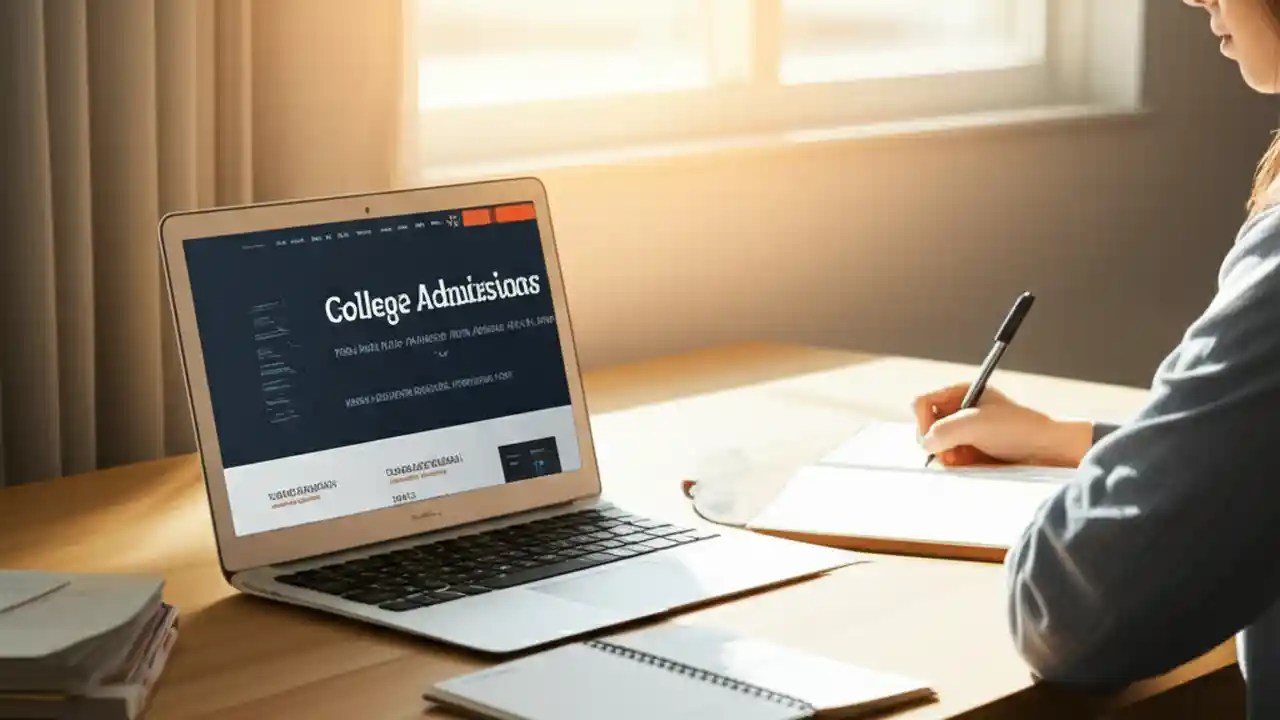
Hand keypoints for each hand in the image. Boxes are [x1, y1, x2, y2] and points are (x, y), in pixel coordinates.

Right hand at [912, 383, 1092, 466]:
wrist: (1049, 449)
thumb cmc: (1017, 428)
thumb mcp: (976, 424)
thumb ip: (944, 430)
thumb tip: (925, 444)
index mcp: (960, 393)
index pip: (922, 403)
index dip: (924, 421)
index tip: (936, 437)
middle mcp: (959, 410)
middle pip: (926, 425)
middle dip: (936, 441)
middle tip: (952, 452)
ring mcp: (965, 431)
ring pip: (936, 444)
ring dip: (945, 455)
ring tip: (965, 459)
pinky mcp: (971, 450)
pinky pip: (949, 457)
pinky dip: (954, 464)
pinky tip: (970, 464)